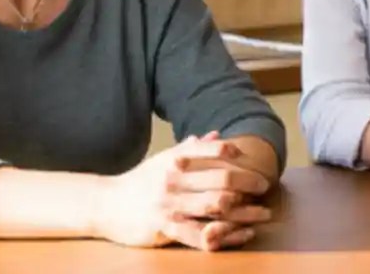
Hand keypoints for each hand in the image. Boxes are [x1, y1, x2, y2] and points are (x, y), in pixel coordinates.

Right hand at [93, 132, 270, 250]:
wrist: (105, 205)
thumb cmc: (140, 182)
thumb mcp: (163, 160)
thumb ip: (190, 149)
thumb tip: (216, 134)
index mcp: (174, 160)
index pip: (209, 149)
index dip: (232, 151)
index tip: (249, 157)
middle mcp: (174, 179)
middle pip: (220, 178)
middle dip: (248, 181)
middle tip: (265, 185)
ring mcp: (170, 204)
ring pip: (216, 205)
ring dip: (245, 210)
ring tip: (264, 213)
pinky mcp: (165, 228)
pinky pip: (201, 233)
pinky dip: (226, 235)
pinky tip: (243, 234)